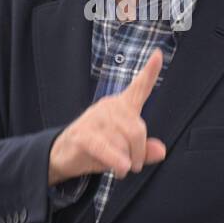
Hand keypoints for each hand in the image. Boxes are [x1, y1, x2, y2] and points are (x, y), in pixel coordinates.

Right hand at [47, 49, 167, 184]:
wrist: (62, 155)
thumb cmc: (97, 148)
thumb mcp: (125, 151)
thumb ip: (144, 149)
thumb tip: (161, 151)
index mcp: (121, 106)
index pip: (138, 87)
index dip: (150, 72)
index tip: (159, 54)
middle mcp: (109, 106)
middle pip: (137, 130)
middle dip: (139, 153)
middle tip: (133, 165)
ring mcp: (94, 119)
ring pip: (123, 143)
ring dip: (125, 162)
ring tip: (119, 167)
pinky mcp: (83, 134)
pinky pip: (107, 148)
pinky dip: (117, 161)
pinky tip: (121, 168)